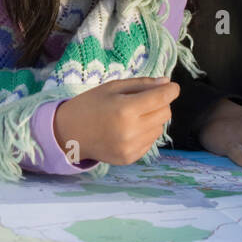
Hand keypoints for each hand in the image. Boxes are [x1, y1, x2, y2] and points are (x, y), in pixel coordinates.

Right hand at [53, 77, 177, 164]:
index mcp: (126, 109)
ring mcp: (131, 147)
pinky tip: (129, 129)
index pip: (161, 98)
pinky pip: (150, 142)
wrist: (69, 133)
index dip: (171, 90)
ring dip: (153, 119)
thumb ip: (141, 85)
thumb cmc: (90, 105)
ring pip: (159, 129)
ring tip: (134, 116)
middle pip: (165, 114)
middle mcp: (131, 131)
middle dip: (160, 104)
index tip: (172, 87)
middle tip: (145, 100)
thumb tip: (167, 84)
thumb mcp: (112, 87)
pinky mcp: (130, 158)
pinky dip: (145, 133)